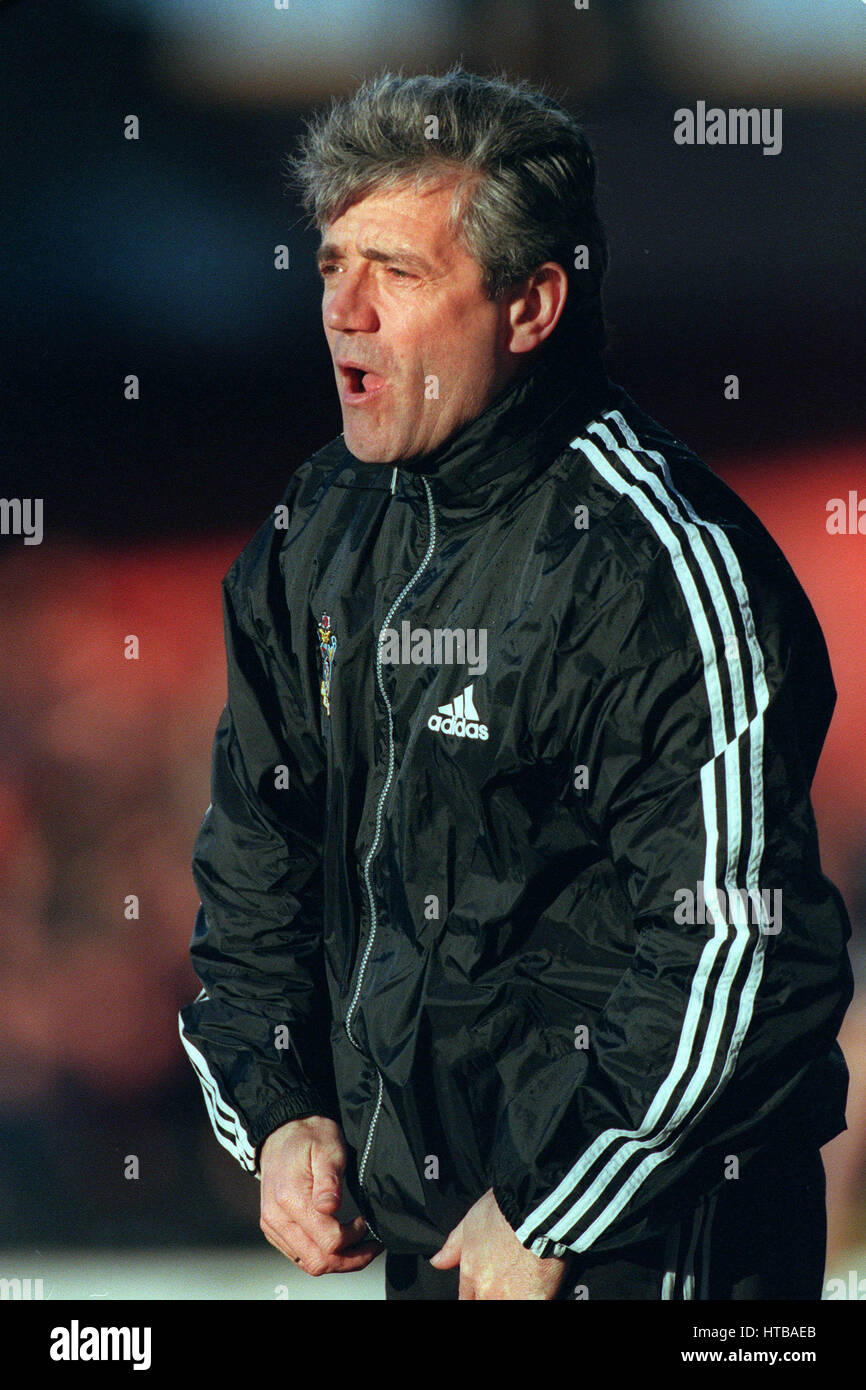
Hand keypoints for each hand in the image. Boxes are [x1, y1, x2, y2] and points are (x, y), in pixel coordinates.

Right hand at [259, 1115, 381, 1274]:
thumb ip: (329, 1180)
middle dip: (350, 1260)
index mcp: (290, 1198)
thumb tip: (330, 1208)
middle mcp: (276, 1217)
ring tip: (359, 1247)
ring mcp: (273, 1225)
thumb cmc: (308, 1137)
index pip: (328, 1241)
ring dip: (337, 1261)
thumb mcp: (327, 1148)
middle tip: (371, 1246)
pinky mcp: (274, 1228)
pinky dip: (322, 1255)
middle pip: (317, 1262)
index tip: (365, 1223)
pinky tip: (338, 1242)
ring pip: (308, 1264)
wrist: (283, 1131)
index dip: (353, 1238)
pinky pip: (299, 1256)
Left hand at [429, 1188, 570, 1298]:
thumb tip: (437, 1261)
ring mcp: (511, 1297)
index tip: (483, 1288)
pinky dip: (533, 1296)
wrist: (532, 1210)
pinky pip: (530, 1302)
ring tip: (521, 1279)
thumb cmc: (504, 1210)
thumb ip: (453, 1247)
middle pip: (485, 1301)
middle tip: (505, 1278)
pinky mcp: (534, 1300)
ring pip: (505, 1302)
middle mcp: (487, 1289)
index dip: (475, 1294)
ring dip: (512, 1294)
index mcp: (471, 1271)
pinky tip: (536, 1286)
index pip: (466, 1298)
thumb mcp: (471, 1222)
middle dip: (493, 1294)